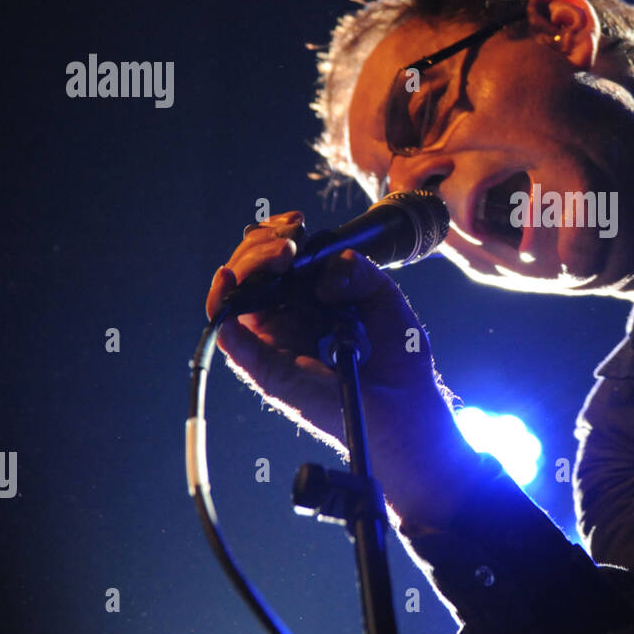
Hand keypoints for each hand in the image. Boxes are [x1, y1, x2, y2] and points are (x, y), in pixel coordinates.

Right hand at [204, 210, 481, 527]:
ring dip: (245, 266)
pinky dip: (224, 312)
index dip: (276, 236)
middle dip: (260, 246)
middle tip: (287, 242)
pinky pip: (233, 342)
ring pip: (234, 299)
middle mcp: (287, 321)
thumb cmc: (399, 359)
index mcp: (311, 302)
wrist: (408, 410)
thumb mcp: (385, 298)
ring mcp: (274, 345)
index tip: (296, 223)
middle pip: (249, 274)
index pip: (275, 261)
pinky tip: (235, 287)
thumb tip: (327, 269)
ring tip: (278, 255)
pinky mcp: (270, 372)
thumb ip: (358, 271)